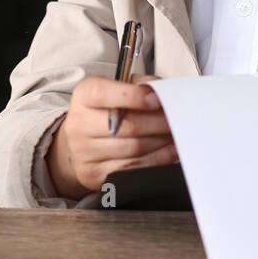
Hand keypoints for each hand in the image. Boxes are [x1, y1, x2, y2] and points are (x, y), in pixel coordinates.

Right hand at [45, 74, 176, 199]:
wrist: (81, 141)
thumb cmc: (105, 111)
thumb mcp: (117, 87)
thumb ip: (139, 84)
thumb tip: (163, 90)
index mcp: (84, 96)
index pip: (104, 93)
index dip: (134, 96)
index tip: (157, 99)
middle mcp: (79, 124)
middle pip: (127, 125)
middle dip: (159, 122)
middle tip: (178, 118)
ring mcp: (84, 151)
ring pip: (134, 148)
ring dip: (162, 142)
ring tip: (176, 134)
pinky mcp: (93, 173)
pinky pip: (133, 167)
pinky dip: (157, 160)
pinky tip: (169, 151)